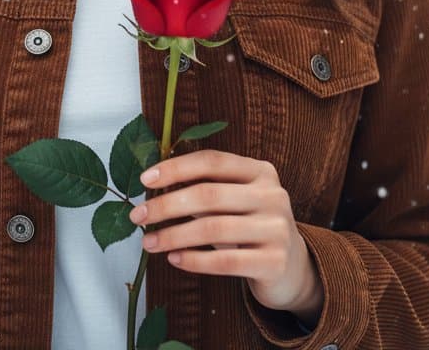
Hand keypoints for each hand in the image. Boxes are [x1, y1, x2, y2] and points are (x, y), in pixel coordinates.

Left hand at [128, 149, 322, 324]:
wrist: (291, 269)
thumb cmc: (249, 226)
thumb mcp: (234, 200)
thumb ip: (205, 188)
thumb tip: (153, 185)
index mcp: (260, 170)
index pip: (212, 161)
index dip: (176, 168)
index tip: (145, 180)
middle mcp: (272, 195)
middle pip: (208, 194)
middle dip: (166, 205)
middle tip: (137, 216)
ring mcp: (277, 229)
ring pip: (213, 229)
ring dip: (173, 235)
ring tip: (149, 242)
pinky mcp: (274, 262)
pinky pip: (224, 262)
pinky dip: (193, 260)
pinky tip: (173, 259)